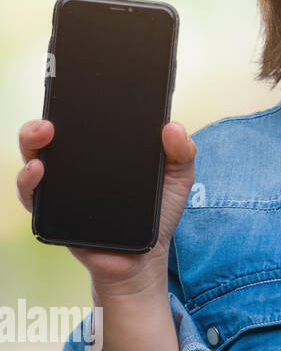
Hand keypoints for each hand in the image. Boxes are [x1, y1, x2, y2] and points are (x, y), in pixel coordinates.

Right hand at [17, 119, 197, 297]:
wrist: (143, 259)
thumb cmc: (157, 215)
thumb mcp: (178, 179)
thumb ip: (182, 152)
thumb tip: (173, 126)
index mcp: (102, 153)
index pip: (81, 124)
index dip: (73, 105)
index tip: (75, 91)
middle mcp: (76, 167)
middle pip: (48, 138)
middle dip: (42, 124)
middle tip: (50, 120)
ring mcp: (61, 189)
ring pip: (33, 160)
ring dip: (30, 144)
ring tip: (42, 136)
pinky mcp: (52, 214)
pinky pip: (31, 196)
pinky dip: (28, 183)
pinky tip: (39, 171)